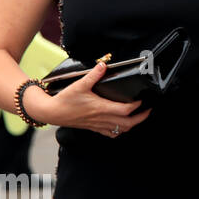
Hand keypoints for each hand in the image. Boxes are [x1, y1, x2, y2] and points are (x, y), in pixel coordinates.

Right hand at [25, 61, 151, 137]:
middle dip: (141, 118)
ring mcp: (97, 125)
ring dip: (131, 125)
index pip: (125, 110)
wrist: (50, 112)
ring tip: (138, 117)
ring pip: (120, 130)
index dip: (137, 106)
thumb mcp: (80, 84)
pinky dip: (119, 130)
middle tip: (148, 110)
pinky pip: (110, 133)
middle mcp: (101, 119)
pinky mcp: (93, 128)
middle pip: (127, 124)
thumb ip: (93, 75)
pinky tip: (121, 124)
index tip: (142, 99)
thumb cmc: (64, 100)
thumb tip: (103, 65)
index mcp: (101, 108)